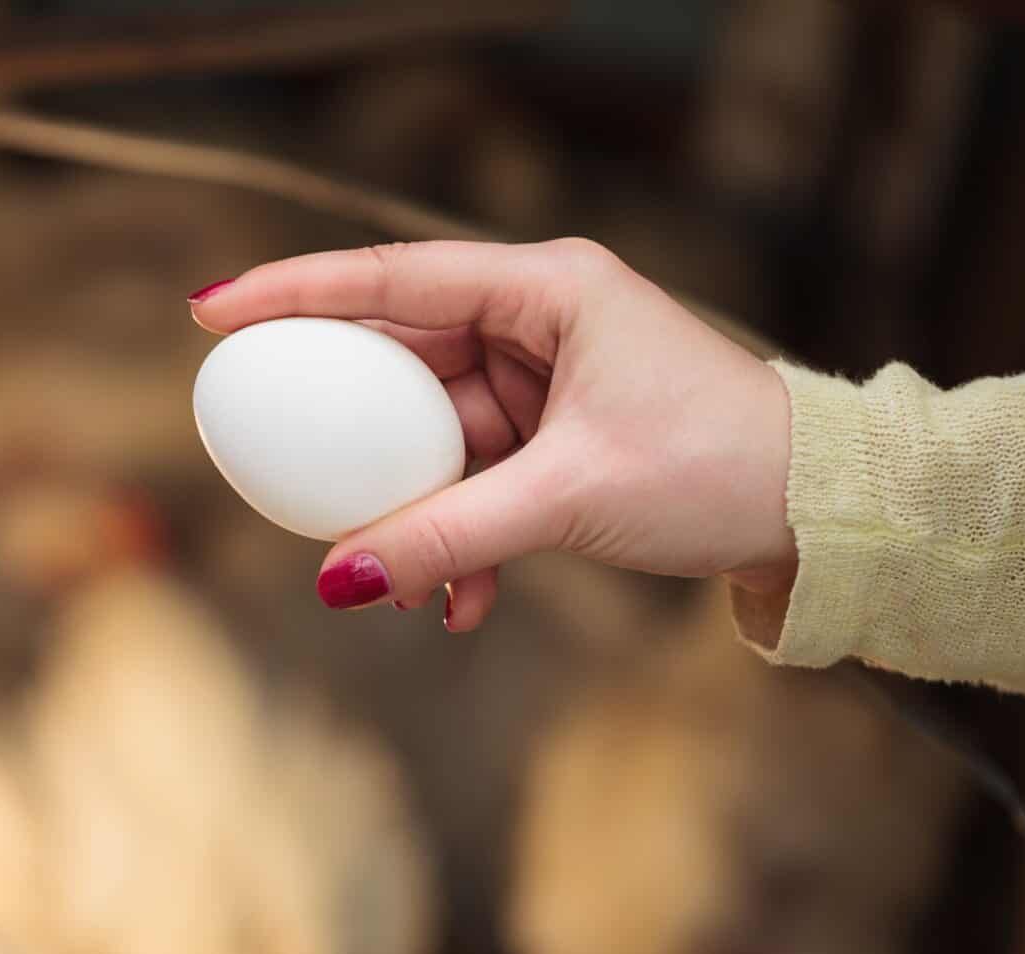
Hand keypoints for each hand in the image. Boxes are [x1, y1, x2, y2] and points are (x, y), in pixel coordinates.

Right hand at [188, 238, 795, 630]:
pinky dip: (464, 538)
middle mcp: (540, 322)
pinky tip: (464, 603)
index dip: (296, 294)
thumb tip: (342, 580)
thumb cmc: (717, 466)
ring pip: (438, 437)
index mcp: (549, 289)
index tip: (213, 314)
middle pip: (403, 363)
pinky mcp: (557, 437)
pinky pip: (479, 479)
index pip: (395, 279)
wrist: (812, 515)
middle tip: (282, 474)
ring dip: (415, 514)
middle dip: (352, 436)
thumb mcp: (569, 498)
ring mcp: (546, 381)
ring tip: (394, 585)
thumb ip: (450, 535)